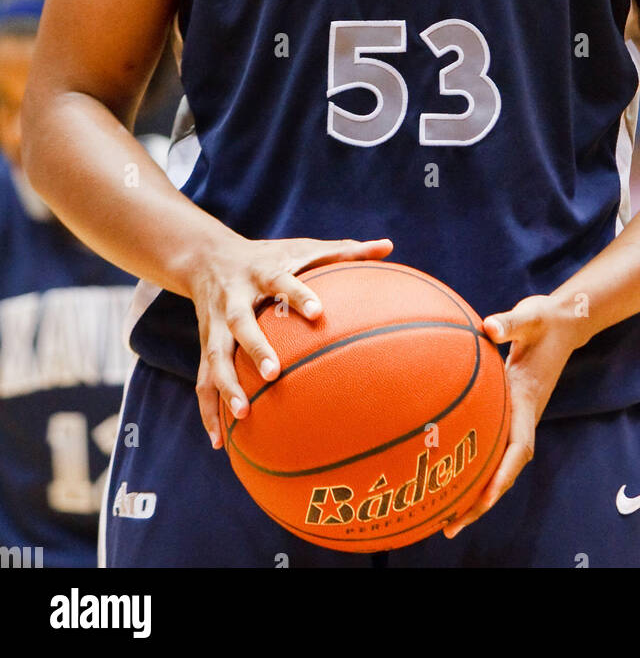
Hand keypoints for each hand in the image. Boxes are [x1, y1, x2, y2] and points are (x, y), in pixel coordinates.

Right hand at [189, 233, 392, 448]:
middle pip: (240, 323)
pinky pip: (203, 380)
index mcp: (262, 272)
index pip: (280, 281)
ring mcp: (215, 325)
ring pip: (215, 356)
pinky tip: (220, 441)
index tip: (317, 312)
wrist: (208, 258)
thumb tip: (389, 246)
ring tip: (242, 415)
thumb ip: (344, 250)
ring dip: (226, 386)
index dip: (297, 295)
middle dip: (255, 347)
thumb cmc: (270, 256)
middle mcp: (234, 298)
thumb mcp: (302, 247)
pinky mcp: (206, 345)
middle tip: (274, 374)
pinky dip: (209, 410)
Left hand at [442, 294, 576, 538]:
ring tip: (446, 520)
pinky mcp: (510, 411)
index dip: (503, 475)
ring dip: (477, 494)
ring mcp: (517, 417)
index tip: (486, 498)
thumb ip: (510, 322)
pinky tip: (453, 479)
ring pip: (499, 466)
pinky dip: (476, 470)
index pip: (519, 447)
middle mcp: (524, 416)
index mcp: (528, 401)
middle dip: (482, 501)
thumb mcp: (530, 316)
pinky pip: (493, 450)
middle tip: (450, 527)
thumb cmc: (544, 319)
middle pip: (506, 470)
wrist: (563, 321)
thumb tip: (490, 327)